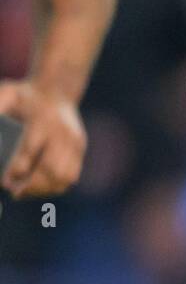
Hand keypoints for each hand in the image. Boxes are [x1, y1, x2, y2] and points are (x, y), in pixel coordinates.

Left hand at [0, 79, 86, 198]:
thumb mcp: (6, 95)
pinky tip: (42, 190)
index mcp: (42, 119)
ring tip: (27, 193)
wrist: (56, 89)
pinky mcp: (80, 149)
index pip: (30, 151)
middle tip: (16, 193)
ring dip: (45, 190)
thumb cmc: (25, 95)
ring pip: (63, 176)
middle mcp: (62, 133)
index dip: (17, 170)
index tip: (6, 182)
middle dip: (33, 186)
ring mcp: (75, 143)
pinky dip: (57, 186)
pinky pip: (72, 175)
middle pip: (50, 169)